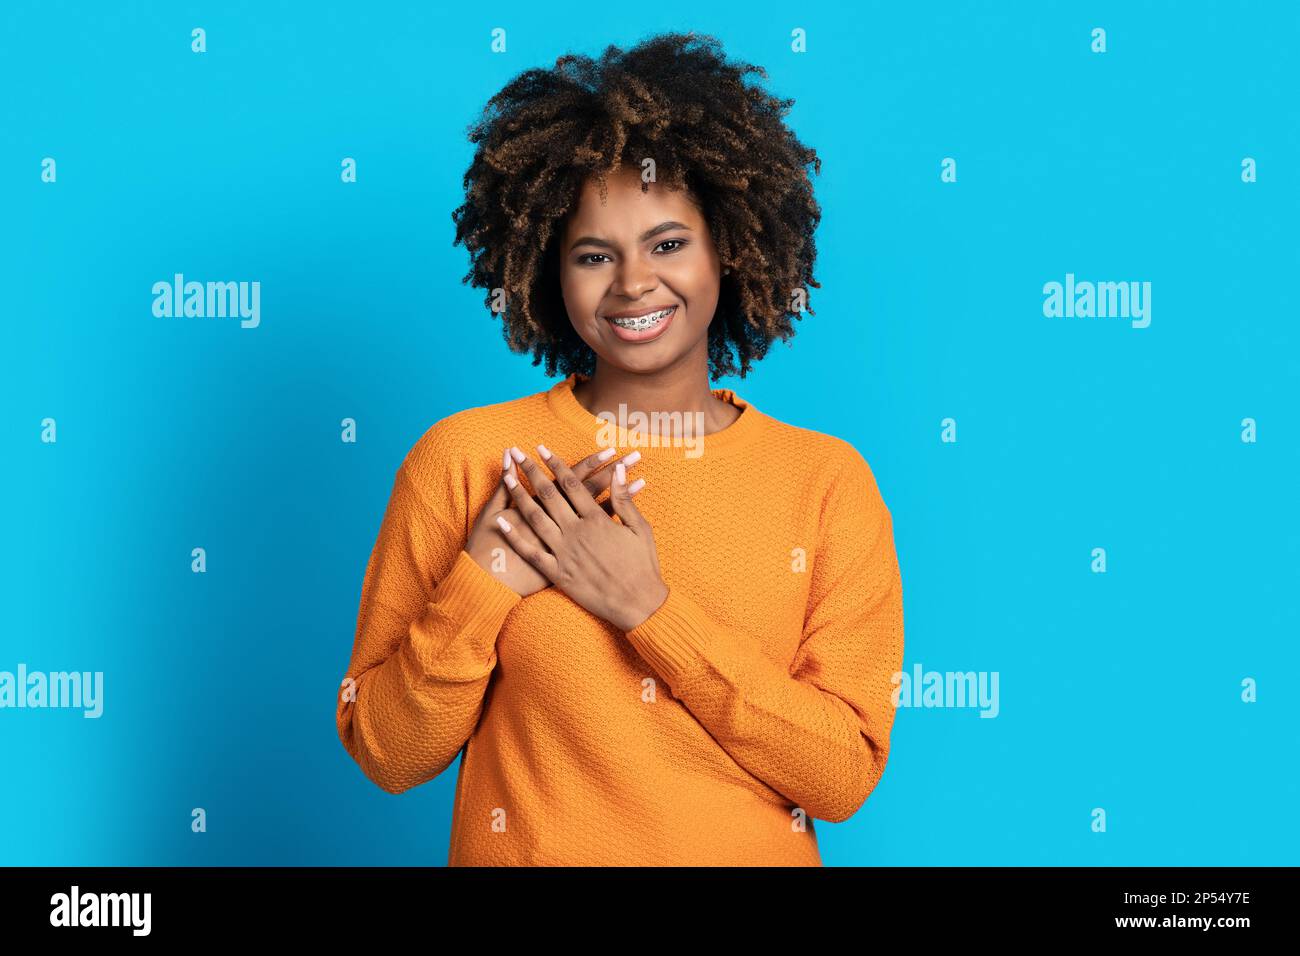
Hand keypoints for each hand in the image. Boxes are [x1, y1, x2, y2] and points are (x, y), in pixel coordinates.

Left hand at [495, 444, 667, 630]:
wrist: (638, 605)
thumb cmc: (643, 566)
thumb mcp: (640, 529)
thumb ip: (626, 499)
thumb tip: (619, 471)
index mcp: (597, 519)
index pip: (571, 483)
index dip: (555, 463)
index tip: (542, 449)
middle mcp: (577, 532)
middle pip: (549, 494)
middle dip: (532, 471)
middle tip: (518, 454)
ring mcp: (565, 553)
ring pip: (536, 518)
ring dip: (520, 495)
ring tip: (507, 478)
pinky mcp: (558, 574)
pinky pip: (531, 553)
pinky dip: (515, 537)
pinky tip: (502, 522)